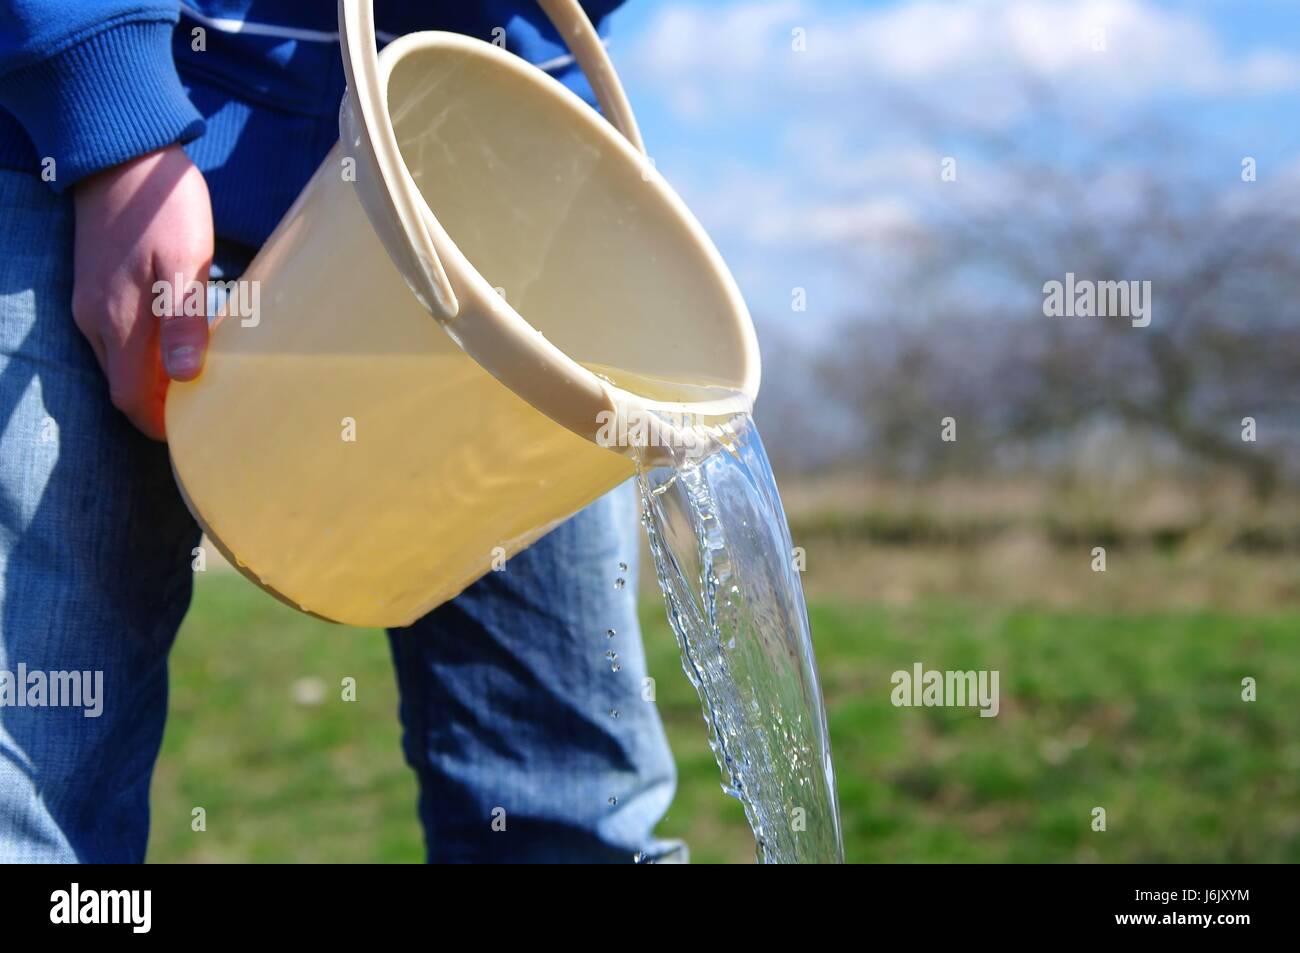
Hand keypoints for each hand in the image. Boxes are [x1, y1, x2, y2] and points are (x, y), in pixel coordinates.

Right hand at [72, 144, 213, 439]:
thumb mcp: (185, 261)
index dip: (158, 425)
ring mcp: (89, 303)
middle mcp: (96, 320)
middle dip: (156, 407)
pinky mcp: (92, 286)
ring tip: (195, 377)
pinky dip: (140, 352)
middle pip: (121, 387)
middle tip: (201, 409)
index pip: (131, 399)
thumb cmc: (161, 208)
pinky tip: (173, 340)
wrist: (121, 156)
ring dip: (148, 379)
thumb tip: (183, 377)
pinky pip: (113, 337)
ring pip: (116, 363)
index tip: (191, 433)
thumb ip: (183, 321)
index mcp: (120, 321)